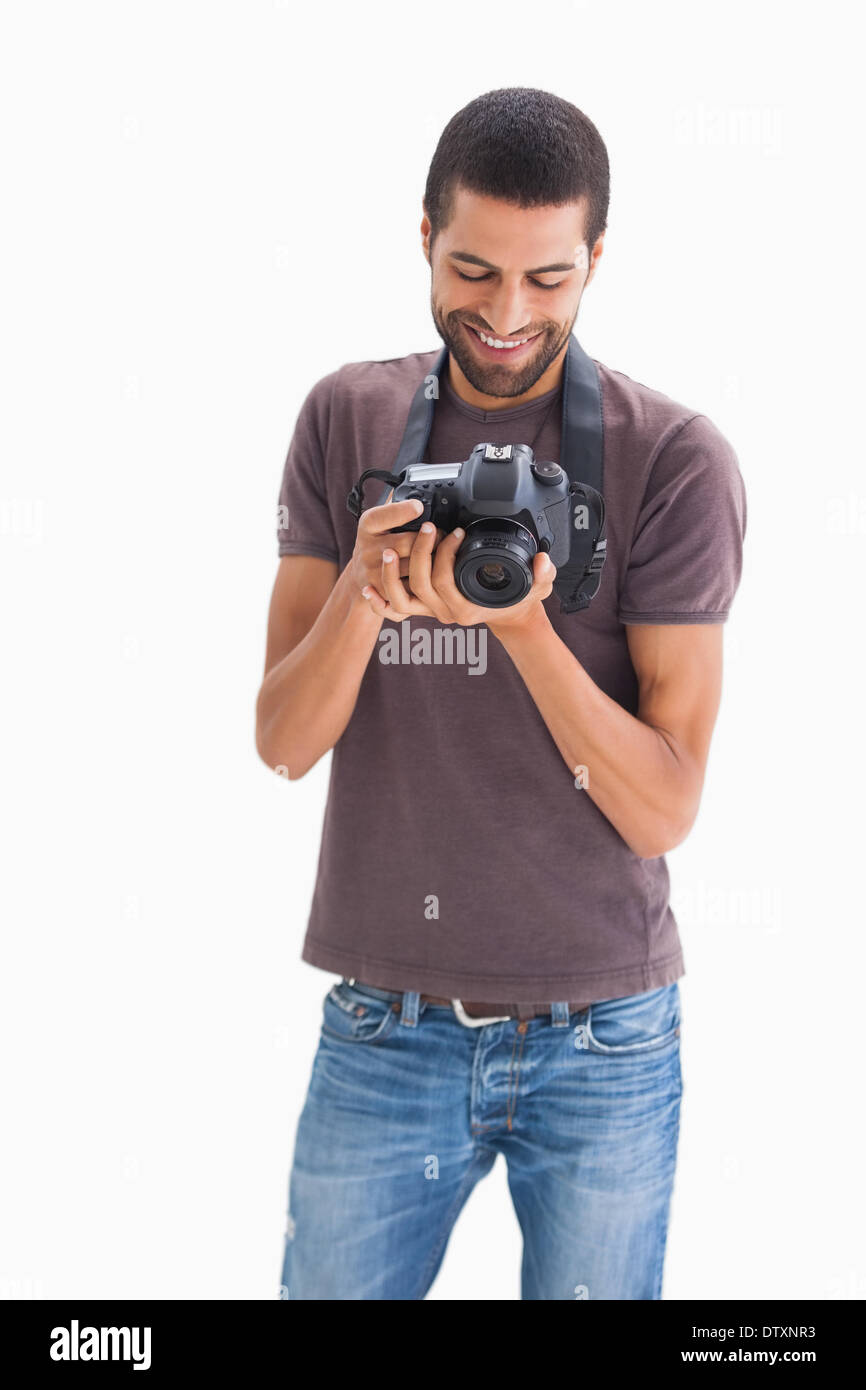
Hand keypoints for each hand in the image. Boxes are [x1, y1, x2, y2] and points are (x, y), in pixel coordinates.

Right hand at [349, 495, 441, 613]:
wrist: (359, 577)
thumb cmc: (377, 543)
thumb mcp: (379, 520)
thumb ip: (395, 503)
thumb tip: (412, 480)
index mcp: (368, 525)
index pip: (383, 516)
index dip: (402, 512)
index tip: (419, 506)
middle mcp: (367, 548)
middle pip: (406, 543)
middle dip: (430, 538)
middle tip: (444, 533)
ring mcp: (374, 572)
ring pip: (412, 567)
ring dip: (433, 560)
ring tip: (446, 552)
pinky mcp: (383, 592)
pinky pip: (411, 586)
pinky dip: (426, 580)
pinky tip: (436, 574)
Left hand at [363, 525, 556, 630]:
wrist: (509, 613)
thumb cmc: (520, 599)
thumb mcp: (537, 587)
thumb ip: (543, 575)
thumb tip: (542, 561)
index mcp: (467, 609)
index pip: (446, 580)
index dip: (446, 553)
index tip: (457, 531)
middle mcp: (446, 614)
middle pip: (419, 584)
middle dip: (419, 553)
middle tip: (428, 527)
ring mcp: (432, 612)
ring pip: (400, 598)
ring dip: (390, 574)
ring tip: (388, 550)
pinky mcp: (424, 608)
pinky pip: (394, 611)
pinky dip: (379, 601)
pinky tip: (367, 588)